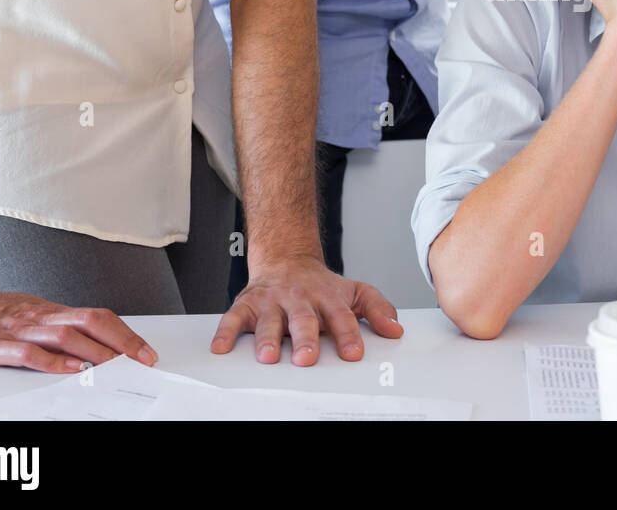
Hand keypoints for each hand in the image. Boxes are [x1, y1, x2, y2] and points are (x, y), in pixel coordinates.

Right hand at [0, 280, 155, 372]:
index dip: (126, 333)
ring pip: (65, 335)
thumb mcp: (31, 314)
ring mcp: (18, 329)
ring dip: (95, 351)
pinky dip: (52, 361)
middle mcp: (40, 316)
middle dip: (122, 342)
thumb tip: (96, 345)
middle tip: (143, 360)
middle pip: (90, 322)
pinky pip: (28, 353)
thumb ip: (59, 328)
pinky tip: (71, 368)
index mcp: (51, 311)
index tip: (146, 351)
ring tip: (117, 366)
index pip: (98, 316)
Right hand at [211, 253, 402, 364]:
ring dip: (268, 338)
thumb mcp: (353, 291)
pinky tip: (221, 348)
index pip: (341, 317)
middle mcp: (299, 299)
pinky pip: (233, 318)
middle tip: (308, 357)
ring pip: (269, 320)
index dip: (348, 335)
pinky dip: (226, 332)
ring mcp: (272, 301)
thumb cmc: (320, 285)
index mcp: (327, 298)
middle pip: (303, 320)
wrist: (286, 259)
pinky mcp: (247, 304)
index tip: (354, 353)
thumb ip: (376, 308)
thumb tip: (395, 329)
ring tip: (268, 356)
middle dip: (305, 338)